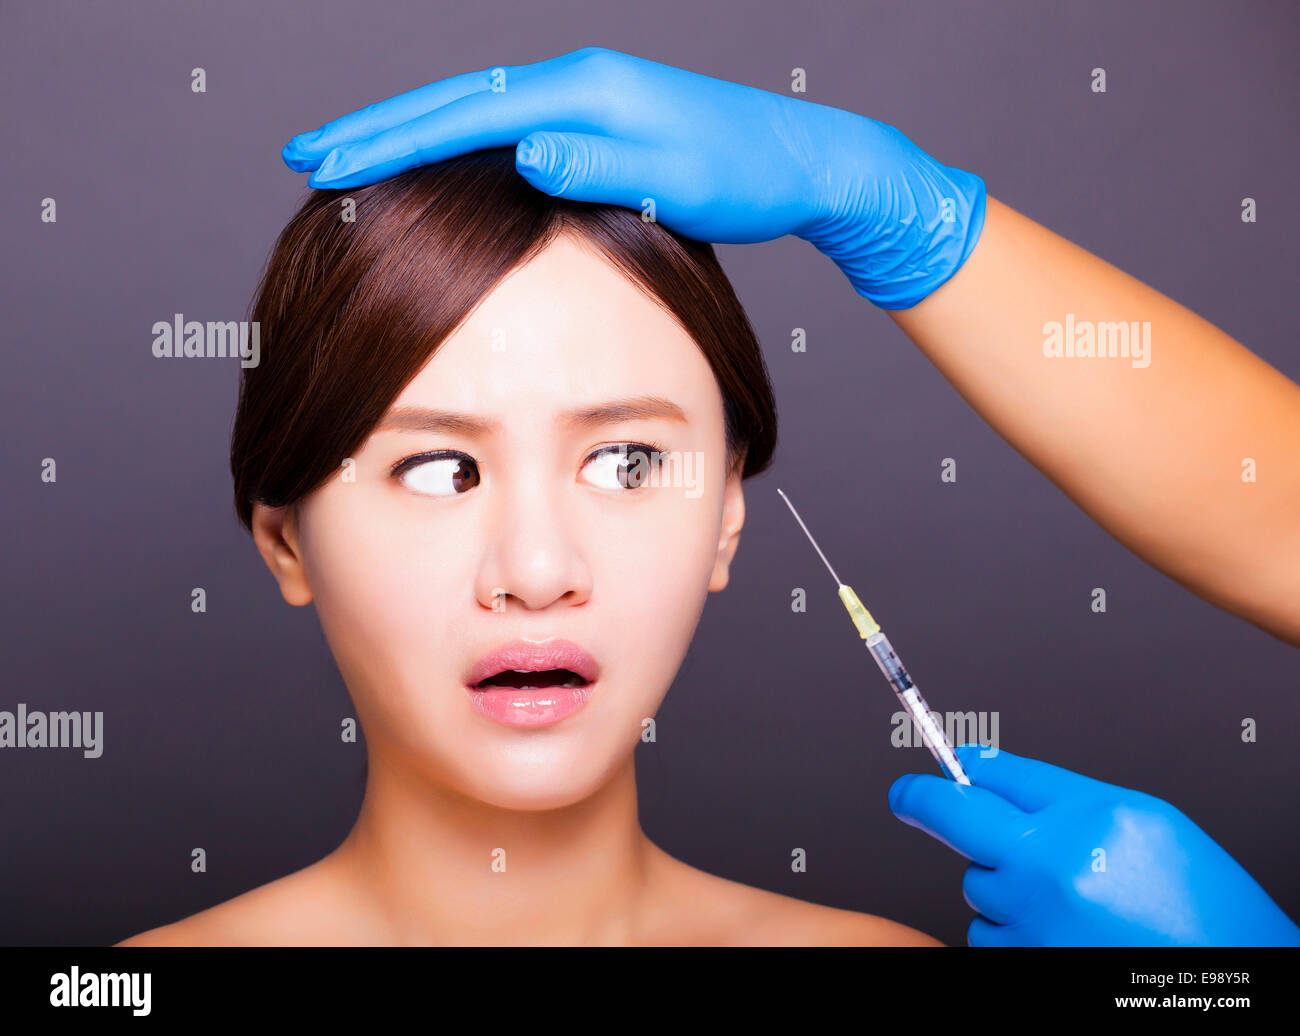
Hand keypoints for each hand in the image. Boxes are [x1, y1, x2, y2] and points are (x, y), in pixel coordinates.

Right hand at [280, 46, 984, 308]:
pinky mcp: (594, 120)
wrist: (800, 160)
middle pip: (453, 103)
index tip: (328, 164)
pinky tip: (435, 164)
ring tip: (350, 156)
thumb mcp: (678, 180)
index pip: (466, 117)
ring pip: (472, 112)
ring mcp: (583, 99)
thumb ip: (603, 167)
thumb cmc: (745, 175)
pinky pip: (502, 127)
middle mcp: (574, 84)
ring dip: (407, 134)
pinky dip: (454, 144)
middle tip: (306, 154)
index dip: (391, 141)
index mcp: (584, 93)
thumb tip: (527, 151)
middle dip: (376, 129)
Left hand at [888, 745, 1299, 945]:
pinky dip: (1010, 929)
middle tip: (906, 796)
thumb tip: (982, 767)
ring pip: (975, 886)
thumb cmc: (1203, 905)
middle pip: (957, 819)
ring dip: (1000, 884)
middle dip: (924, 802)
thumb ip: (1058, 793)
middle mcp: (1056, 869)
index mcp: (1091, 820)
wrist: (1238, 977)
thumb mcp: (1144, 821)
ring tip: (1066, 896)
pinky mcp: (1030, 963)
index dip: (952, 768)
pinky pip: (988, 935)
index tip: (926, 766)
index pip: (996, 776)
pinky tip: (1060, 929)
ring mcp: (1039, 924)